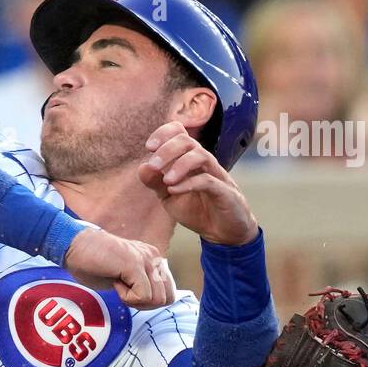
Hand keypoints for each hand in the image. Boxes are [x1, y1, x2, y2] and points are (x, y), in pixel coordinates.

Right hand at [63, 227, 175, 308]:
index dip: (149, 301)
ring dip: (135, 300)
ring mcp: (146, 259)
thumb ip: (141, 284)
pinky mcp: (135, 264)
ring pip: (157, 299)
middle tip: (125, 293)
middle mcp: (154, 257)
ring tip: (119, 285)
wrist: (74, 246)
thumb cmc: (93, 263)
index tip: (130, 293)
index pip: (169, 292)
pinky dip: (127, 298)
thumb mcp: (124, 277)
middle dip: (146, 304)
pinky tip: (115, 283)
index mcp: (154, 259)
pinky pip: (142, 295)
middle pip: (167, 297)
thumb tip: (151, 301)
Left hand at [139, 122, 258, 245]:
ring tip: (166, 180)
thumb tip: (142, 167)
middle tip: (153, 165)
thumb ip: (156, 183)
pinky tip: (174, 190)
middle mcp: (204, 163)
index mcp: (190, 159)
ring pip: (201, 155)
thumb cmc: (197, 211)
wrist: (223, 234)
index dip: (164, 133)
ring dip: (179, 164)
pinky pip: (208, 181)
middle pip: (188, 141)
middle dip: (167, 150)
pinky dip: (188, 183)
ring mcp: (217, 176)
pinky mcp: (225, 192)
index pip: (180, 132)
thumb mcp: (169, 198)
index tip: (149, 147)